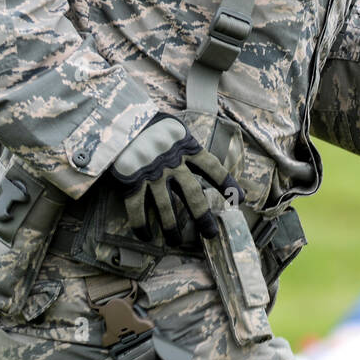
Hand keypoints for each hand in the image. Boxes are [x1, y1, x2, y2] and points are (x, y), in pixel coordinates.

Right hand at [109, 113, 239, 242]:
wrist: (120, 118)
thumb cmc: (150, 123)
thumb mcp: (175, 131)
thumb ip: (186, 148)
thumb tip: (199, 164)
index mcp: (188, 148)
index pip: (213, 168)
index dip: (227, 184)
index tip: (239, 198)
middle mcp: (173, 164)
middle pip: (193, 195)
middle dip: (203, 217)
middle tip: (210, 234)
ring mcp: (153, 174)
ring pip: (165, 208)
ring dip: (171, 227)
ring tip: (175, 241)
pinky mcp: (132, 181)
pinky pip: (137, 208)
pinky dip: (141, 224)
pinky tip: (146, 236)